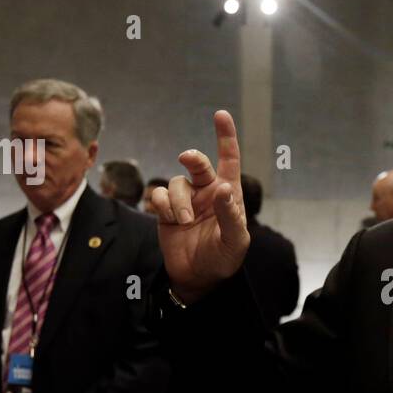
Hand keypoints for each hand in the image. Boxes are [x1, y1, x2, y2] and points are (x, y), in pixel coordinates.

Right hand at [152, 110, 250, 302]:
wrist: (197, 277)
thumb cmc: (222, 258)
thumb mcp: (234, 242)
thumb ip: (230, 215)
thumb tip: (222, 188)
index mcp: (228, 194)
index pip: (228, 160)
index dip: (225, 137)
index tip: (221, 115)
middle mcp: (206, 192)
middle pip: (198, 164)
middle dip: (193, 158)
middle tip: (188, 158)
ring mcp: (185, 200)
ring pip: (176, 183)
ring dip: (179, 201)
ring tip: (185, 222)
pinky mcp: (166, 211)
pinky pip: (158, 195)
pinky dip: (162, 204)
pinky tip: (171, 219)